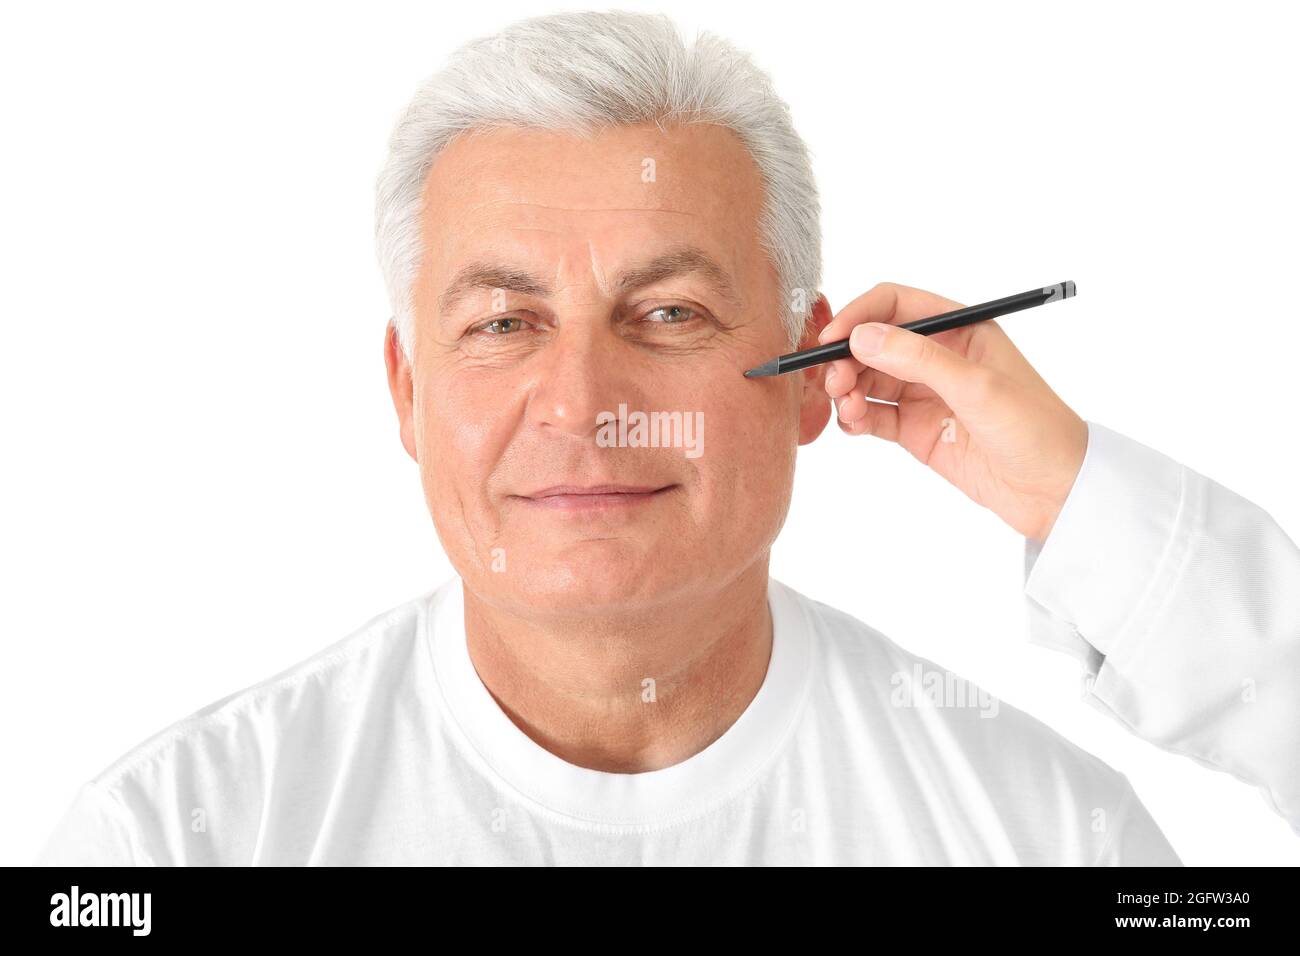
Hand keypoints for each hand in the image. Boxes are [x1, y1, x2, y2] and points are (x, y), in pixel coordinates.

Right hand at [821, 282, 1088, 542]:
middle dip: (846, 359)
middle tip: (833, 383)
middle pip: (872, 343)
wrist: (1054, 491)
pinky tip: (854, 425)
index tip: (832, 340)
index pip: (895, 305)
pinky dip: (855, 418)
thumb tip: (861, 337)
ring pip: (867, 380)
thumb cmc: (1035, 429)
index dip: (859, 316)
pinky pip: (873, 415)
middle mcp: (937, 357)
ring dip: (847, 390)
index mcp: (959, 329)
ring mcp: (924, 394)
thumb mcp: (978, 387)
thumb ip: (918, 359)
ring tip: (846, 408)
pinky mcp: (915, 430)